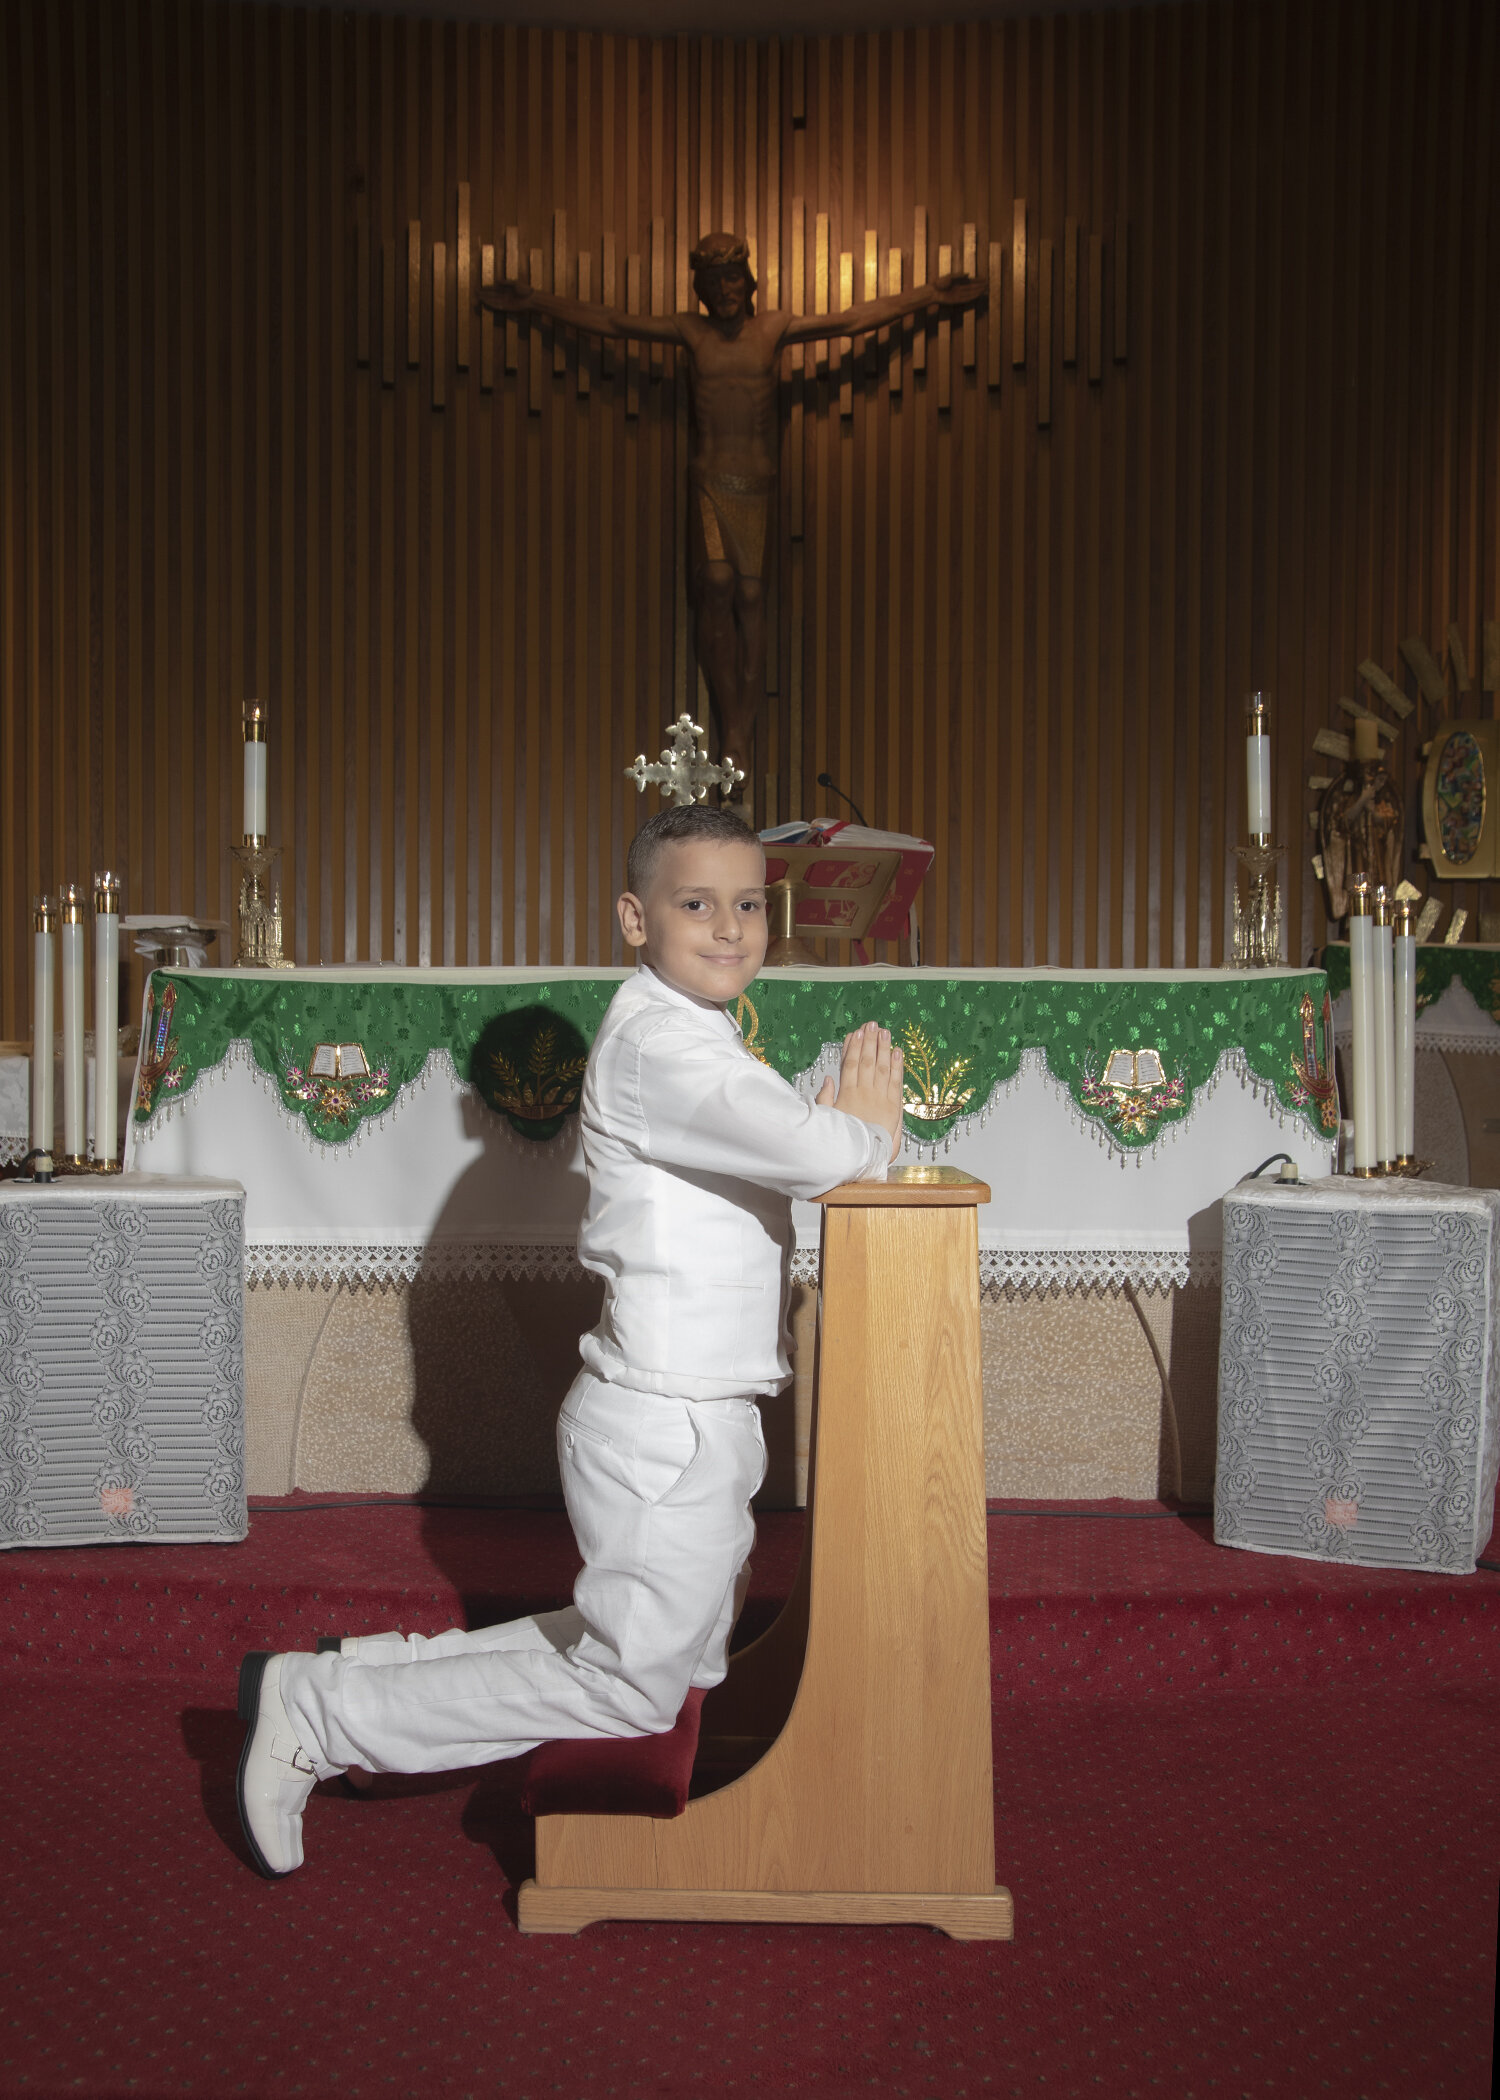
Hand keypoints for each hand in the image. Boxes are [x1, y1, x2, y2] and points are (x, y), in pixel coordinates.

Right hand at [477, 278, 531, 311]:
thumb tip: (496, 280)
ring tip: (477, 298)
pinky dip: (491, 305)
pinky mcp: (507, 308)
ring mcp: (504, 302)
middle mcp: (503, 296)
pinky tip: (485, 303)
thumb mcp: (515, 283)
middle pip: (491, 295)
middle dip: (483, 294)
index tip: (479, 288)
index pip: (493, 288)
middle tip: (475, 292)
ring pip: (492, 300)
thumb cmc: (525, 290)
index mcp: (505, 289)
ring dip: (485, 299)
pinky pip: (497, 306)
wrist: (532, 298)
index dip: (485, 288)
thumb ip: (506, 282)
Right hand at [815, 1022, 904, 1161]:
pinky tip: (898, 1052)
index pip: (850, 1064)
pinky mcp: (894, 1106)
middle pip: (867, 1061)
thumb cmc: (845, 1142)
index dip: (853, 1047)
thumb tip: (828, 1079)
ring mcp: (880, 1098)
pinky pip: (896, 1082)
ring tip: (884, 1031)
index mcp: (847, 1094)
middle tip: (872, 1024)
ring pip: (881, 1067)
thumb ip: (826, 1099)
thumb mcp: (828, 1120)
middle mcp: (864, 1093)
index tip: (856, 1032)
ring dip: (883, 1048)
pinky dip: (897, 1066)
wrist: (863, 1159)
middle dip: (869, 1041)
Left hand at [933, 271, 982, 306]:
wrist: (932, 291)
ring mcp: (959, 295)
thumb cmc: (939, 283)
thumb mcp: (950, 277)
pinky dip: (973, 297)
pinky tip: (978, 295)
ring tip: (986, 290)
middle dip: (980, 286)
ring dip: (978, 291)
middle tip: (988, 285)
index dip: (978, 280)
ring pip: (971, 293)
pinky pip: (967, 298)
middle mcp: (960, 288)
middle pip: (972, 287)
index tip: (985, 278)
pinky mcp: (957, 300)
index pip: (971, 281)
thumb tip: (969, 274)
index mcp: (958, 282)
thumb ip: (959, 276)